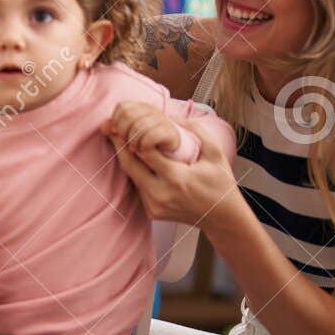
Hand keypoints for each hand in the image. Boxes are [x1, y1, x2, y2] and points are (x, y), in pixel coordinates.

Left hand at [103, 101, 181, 159]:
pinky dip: (143, 145)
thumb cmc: (143, 143)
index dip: (116, 121)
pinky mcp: (170, 132)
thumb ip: (114, 129)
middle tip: (125, 142)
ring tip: (133, 149)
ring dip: (132, 141)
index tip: (117, 133)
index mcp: (140, 108)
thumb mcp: (126, 136)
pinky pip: (151, 135)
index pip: (123, 106)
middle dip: (122, 131)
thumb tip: (103, 126)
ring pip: (139, 125)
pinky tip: (143, 150)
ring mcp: (162, 120)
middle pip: (128, 114)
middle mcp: (152, 110)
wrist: (168, 152)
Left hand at [110, 116, 242, 231]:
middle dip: (120, 146)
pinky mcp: (151, 212)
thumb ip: (198, 132)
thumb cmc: (221, 184)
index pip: (146, 152)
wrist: (222, 218)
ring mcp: (154, 205)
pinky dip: (137, 174)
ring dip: (127, 160)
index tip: (132, 126)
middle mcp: (161, 194)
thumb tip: (176, 117)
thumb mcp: (216, 155)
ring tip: (121, 142)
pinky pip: (139, 189)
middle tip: (112, 130)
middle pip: (130, 165)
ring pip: (132, 178)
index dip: (136, 137)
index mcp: (177, 178)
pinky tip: (137, 162)